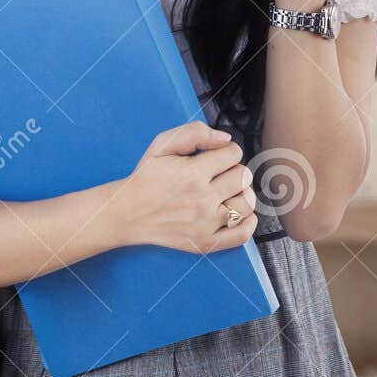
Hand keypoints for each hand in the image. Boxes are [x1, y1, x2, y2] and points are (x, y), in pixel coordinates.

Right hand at [107, 121, 258, 253]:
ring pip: (247, 204)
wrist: (127, 212)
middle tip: (220, 174)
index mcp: (193, 173)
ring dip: (242, 194)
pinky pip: (241, 235)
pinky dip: (248, 223)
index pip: (233, 154)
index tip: (217, 157)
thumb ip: (194, 133)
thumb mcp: (162, 144)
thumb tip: (226, 139)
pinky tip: (240, 213)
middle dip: (234, 170)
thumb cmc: (146, 177)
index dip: (226, 151)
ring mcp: (205, 224)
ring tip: (229, 192)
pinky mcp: (205, 243)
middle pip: (243, 177)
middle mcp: (202, 199)